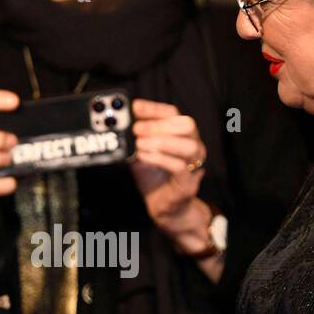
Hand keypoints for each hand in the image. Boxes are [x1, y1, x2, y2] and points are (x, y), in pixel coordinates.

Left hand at [128, 98, 207, 237]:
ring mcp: (194, 164)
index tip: (135, 107)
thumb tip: (119, 125)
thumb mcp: (140, 153)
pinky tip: (143, 156)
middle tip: (137, 129)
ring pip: (187, 145)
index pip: (173, 113)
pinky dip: (159, 158)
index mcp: (181, 134)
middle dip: (159, 124)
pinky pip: (178, 166)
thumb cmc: (154, 177)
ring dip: (161, 141)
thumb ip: (134, 139)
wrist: (163, 206)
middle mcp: (193, 145)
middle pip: (186, 125)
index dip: (154, 108)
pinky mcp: (188, 182)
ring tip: (140, 144)